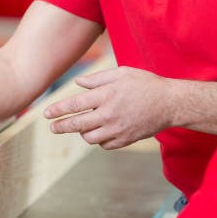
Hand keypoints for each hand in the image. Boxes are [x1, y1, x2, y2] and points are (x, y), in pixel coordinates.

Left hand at [44, 66, 173, 149]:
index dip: (58, 110)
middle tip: (53, 127)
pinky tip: (101, 131)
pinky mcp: (125, 140)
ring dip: (82, 132)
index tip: (46, 114)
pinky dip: (99, 140)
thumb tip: (78, 82)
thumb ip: (98, 78)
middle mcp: (109, 114)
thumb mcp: (122, 73)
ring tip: (82, 126)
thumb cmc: (146, 84)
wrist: (170, 104)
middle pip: (77, 124)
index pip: (75, 105)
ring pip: (89, 138)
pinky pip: (104, 145)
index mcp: (107, 95)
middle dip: (61, 126)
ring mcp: (117, 129)